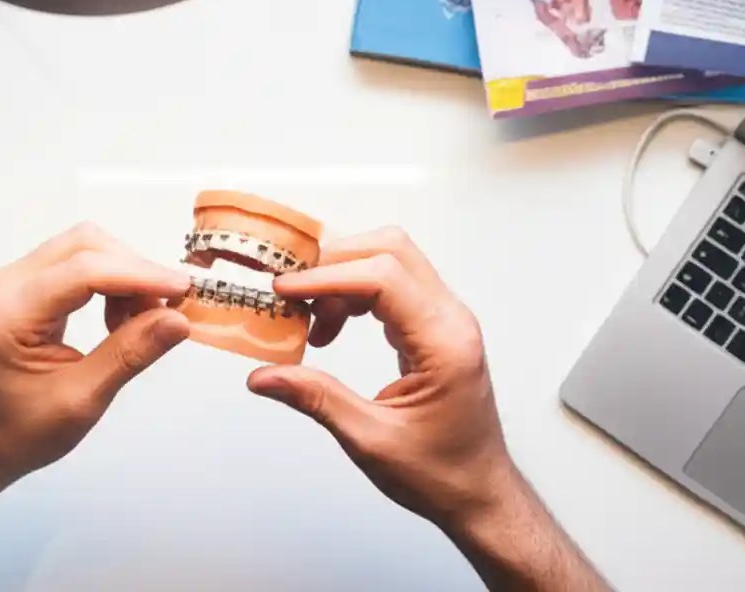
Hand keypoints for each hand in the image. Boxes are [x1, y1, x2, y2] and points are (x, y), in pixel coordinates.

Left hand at [0, 223, 191, 486]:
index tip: (182, 291)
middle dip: (133, 270)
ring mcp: (11, 282)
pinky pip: (74, 264)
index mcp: (9, 314)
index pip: (83, 272)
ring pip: (82, 248)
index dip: (139, 275)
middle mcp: (4, 286)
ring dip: (123, 274)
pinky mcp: (23, 286)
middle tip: (166, 308)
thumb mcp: (82, 400)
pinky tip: (118, 319)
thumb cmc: (22, 432)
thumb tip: (178, 320)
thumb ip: (130, 354)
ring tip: (141, 319)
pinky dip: (108, 282)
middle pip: (84, 245)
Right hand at [247, 227, 518, 532]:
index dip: (328, 277)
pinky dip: (354, 296)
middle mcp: (452, 320)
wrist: (479, 493)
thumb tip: (265, 375)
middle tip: (291, 295)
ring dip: (342, 280)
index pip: (383, 278)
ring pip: (391, 262)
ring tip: (309, 321)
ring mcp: (446, 320)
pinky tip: (331, 327)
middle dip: (333, 264)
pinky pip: (392, 288)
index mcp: (445, 343)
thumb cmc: (442, 473)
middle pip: (390, 251)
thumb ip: (317, 399)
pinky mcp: (434, 327)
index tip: (285, 291)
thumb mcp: (370, 440)